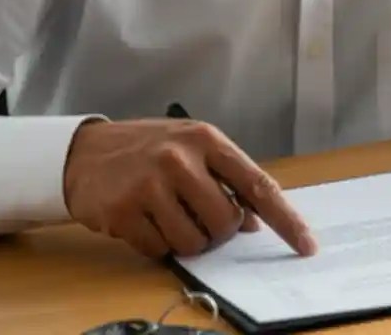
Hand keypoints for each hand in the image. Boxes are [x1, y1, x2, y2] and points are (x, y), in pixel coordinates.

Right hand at [63, 119, 316, 258]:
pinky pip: (159, 250)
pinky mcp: (124, 211)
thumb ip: (226, 180)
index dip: (286, 219)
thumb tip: (254, 223)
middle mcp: (180, 158)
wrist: (83, 151)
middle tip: (196, 215)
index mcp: (207, 140)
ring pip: (194, 242)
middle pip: (225, 222)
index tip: (306, 244)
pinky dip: (156, 244)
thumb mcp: (191, 149)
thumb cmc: (148, 149)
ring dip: (185, 240)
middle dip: (217, 230)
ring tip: (166, 214)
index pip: (258, 185)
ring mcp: (150, 185)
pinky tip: (143, 219)